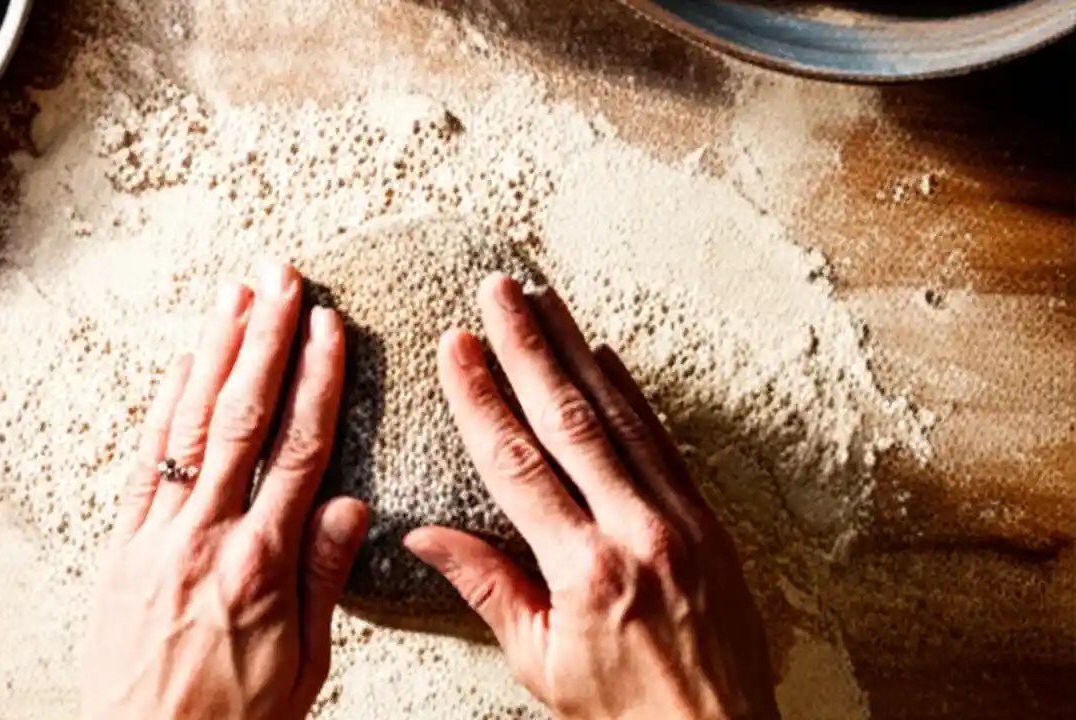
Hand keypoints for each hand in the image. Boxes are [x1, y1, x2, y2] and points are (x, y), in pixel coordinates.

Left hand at [82, 261, 368, 719]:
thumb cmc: (235, 719)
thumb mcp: (306, 663)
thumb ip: (325, 577)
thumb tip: (351, 504)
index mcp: (264, 563)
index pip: (300, 449)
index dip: (317, 379)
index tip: (328, 326)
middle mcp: (208, 536)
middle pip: (243, 418)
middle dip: (265, 339)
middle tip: (282, 278)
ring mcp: (158, 537)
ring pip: (190, 427)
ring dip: (214, 354)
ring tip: (235, 296)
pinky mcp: (121, 549)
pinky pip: (145, 464)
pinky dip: (163, 408)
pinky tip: (183, 364)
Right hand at [405, 275, 778, 719]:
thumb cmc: (623, 707)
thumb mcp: (539, 660)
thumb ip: (486, 587)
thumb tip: (424, 536)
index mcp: (584, 569)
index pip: (518, 463)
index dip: (481, 398)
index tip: (456, 348)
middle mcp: (636, 531)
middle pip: (570, 418)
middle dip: (529, 347)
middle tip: (500, 291)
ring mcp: (680, 519)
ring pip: (620, 416)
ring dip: (577, 353)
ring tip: (545, 302)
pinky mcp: (707, 519)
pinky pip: (663, 441)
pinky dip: (631, 394)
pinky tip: (606, 358)